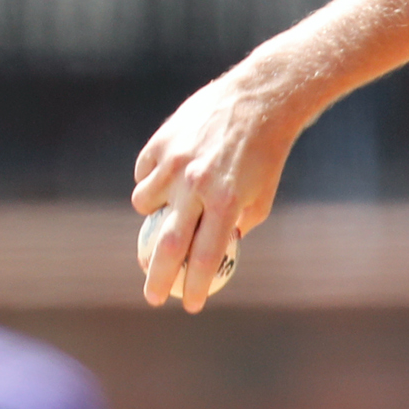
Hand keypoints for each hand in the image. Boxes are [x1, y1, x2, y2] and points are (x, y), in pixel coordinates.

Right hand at [131, 66, 299, 312]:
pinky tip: (170, 176)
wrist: (258, 102)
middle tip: (153, 298)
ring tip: (172, 206)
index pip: (205, 256)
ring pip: (145, 205)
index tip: (189, 305)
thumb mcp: (260, 199)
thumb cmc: (264, 158)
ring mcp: (174, 163)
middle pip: (168, 244)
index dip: (195, 285)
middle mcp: (197, 185)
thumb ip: (233, 227)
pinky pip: (144, 175)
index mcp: (228, 202)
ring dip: (152, 215)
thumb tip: (209, 258)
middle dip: (157, 277)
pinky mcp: (160, 144)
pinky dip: (151, 183)